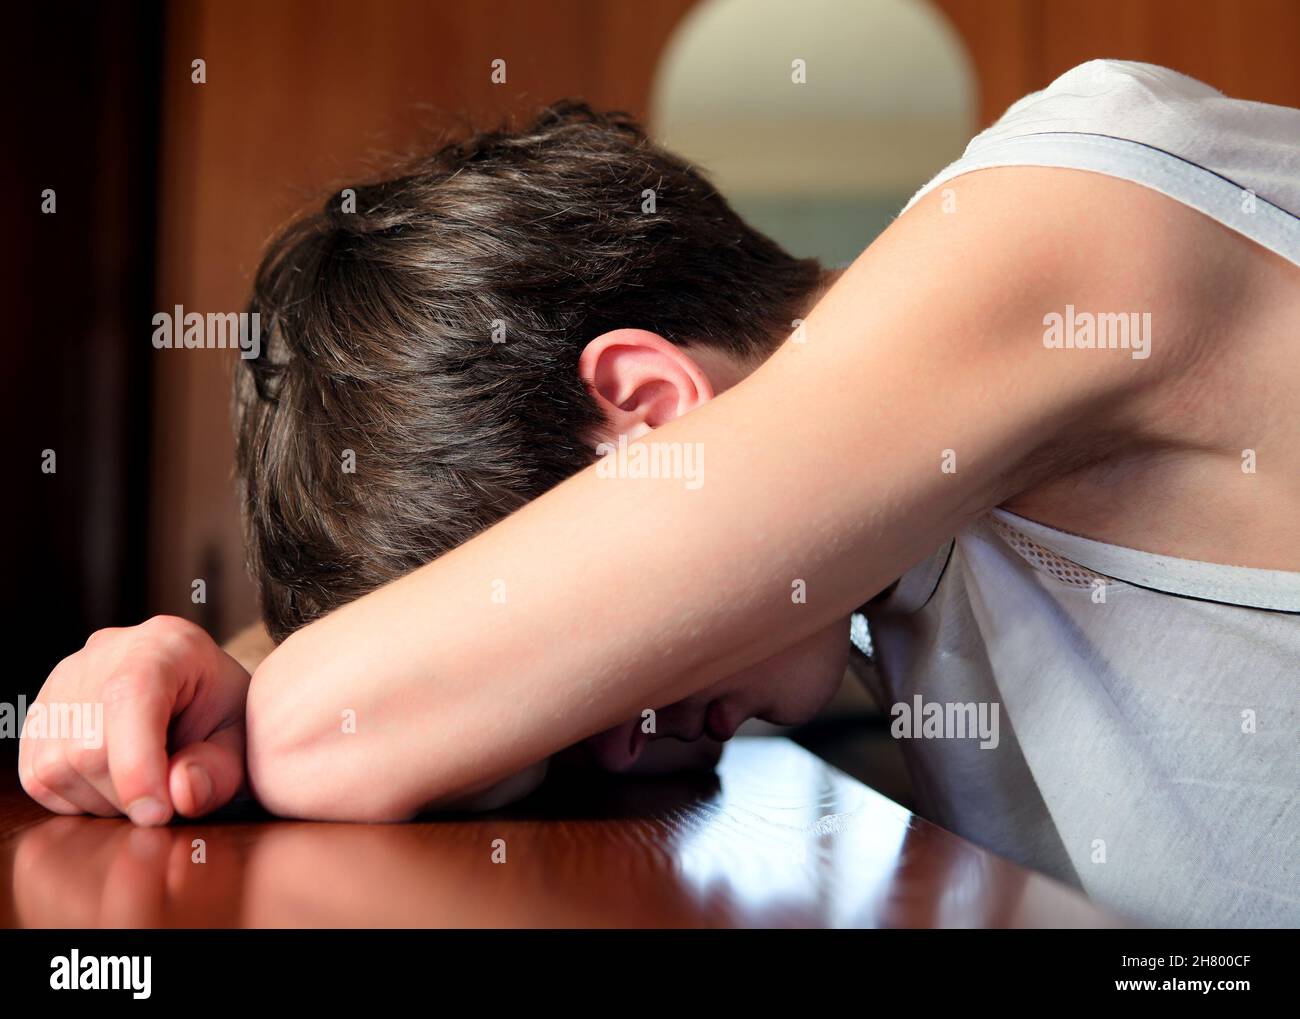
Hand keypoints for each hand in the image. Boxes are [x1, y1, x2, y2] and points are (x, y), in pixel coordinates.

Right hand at [18, 616, 249, 824]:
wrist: (198, 692)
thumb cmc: (223, 715)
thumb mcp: (242, 739)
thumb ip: (220, 769)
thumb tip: (179, 794)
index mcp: (165, 644)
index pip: (130, 696)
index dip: (137, 765)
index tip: (158, 814)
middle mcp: (104, 653)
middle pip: (88, 745)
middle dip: (127, 795)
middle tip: (165, 801)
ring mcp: (64, 681)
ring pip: (54, 768)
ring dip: (102, 801)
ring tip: (144, 787)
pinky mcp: (41, 713)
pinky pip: (38, 778)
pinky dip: (77, 798)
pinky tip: (114, 784)